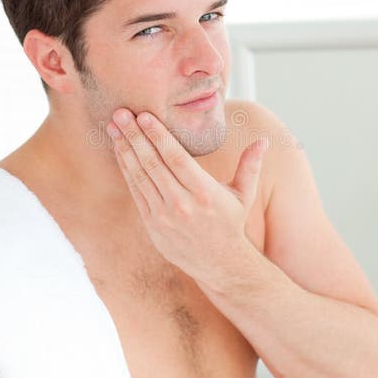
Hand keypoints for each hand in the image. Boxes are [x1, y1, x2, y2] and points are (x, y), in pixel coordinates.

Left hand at [106, 108, 268, 286]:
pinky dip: (126, 169)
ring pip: (140, 176)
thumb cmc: (231, 223)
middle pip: (153, 163)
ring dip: (125, 149)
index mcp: (205, 193)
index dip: (158, 136)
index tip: (144, 116)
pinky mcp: (152, 224)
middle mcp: (182, 204)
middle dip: (135, 136)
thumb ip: (251, 165)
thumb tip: (264, 140)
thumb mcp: (245, 194)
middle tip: (121, 113)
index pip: (176, 158)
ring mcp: (164, 216)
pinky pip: (135, 191)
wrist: (219, 264)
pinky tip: (121, 151)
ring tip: (114, 127)